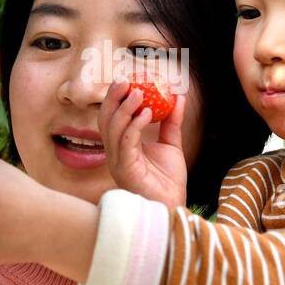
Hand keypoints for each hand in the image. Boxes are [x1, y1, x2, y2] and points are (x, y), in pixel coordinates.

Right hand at [100, 77, 187, 208]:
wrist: (173, 206)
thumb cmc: (168, 181)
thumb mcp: (171, 145)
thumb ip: (171, 122)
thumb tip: (178, 96)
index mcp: (121, 146)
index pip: (111, 117)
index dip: (115, 98)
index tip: (127, 79)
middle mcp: (114, 153)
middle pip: (105, 120)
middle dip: (113, 98)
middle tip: (125, 80)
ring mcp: (117, 162)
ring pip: (112, 129)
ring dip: (125, 109)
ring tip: (140, 93)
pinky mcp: (125, 170)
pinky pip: (126, 143)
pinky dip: (135, 125)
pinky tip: (148, 114)